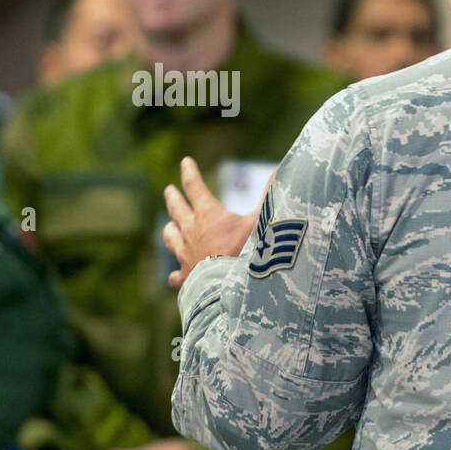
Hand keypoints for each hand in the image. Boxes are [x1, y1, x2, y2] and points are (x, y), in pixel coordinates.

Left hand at [162, 157, 269, 288]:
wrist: (230, 288)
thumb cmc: (248, 252)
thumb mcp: (262, 220)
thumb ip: (269, 195)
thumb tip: (281, 169)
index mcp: (208, 215)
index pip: (195, 188)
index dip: (190, 173)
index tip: (185, 161)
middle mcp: (191, 232)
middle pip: (177, 210)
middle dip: (174, 198)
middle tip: (169, 190)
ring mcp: (186, 255)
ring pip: (171, 238)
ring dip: (170, 231)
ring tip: (168, 227)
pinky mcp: (186, 277)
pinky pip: (176, 275)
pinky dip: (176, 275)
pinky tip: (176, 277)